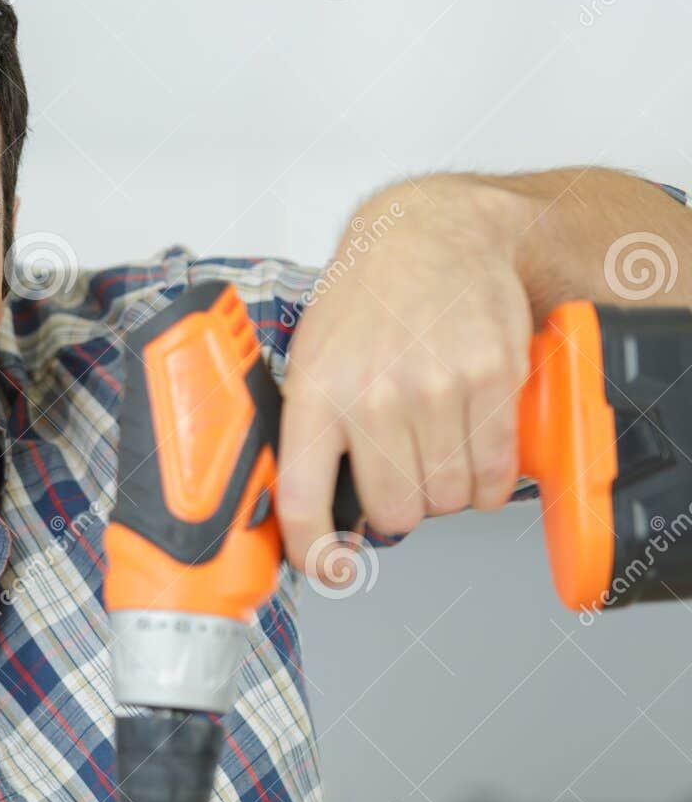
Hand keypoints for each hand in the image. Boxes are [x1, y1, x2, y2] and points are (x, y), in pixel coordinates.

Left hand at [277, 176, 536, 584]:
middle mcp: (373, 396)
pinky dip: (489, 481)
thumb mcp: (311, 358)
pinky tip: (473, 450)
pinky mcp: (490, 381)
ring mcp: (436, 389)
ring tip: (436, 448)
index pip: (303, 500)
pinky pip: (497, 475)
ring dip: (446, 491)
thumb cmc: (366, 299)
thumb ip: (310, 430)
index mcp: (315, 394)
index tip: (329, 568)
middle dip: (399, 507)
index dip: (315, 553)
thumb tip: (307, 505)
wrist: (430, 234)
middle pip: (395, 513)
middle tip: (399, 472)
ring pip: (448, 500)